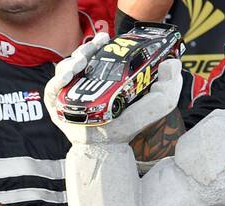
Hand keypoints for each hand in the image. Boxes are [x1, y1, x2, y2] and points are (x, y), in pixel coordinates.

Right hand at [45, 33, 183, 145]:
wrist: (107, 148)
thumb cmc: (129, 126)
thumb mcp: (156, 105)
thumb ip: (170, 86)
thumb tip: (171, 63)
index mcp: (104, 77)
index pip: (98, 54)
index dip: (99, 44)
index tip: (105, 38)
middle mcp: (85, 82)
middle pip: (80, 57)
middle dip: (85, 48)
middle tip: (94, 46)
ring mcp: (69, 92)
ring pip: (65, 67)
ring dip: (72, 60)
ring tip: (79, 63)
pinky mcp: (56, 103)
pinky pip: (52, 86)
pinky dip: (58, 78)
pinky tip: (66, 77)